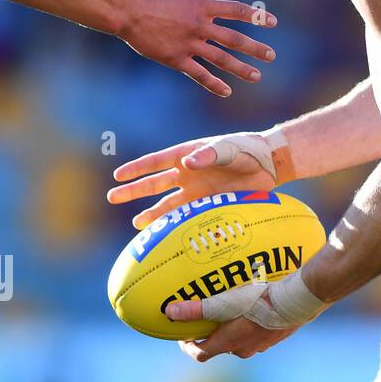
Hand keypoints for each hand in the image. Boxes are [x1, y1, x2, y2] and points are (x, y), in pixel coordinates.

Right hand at [109, 131, 277, 228]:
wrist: (268, 163)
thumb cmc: (246, 150)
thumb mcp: (228, 149)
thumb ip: (208, 155)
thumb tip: (186, 163)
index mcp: (188, 154)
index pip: (156, 162)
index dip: (137, 169)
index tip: (117, 176)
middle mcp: (188, 173)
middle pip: (155, 183)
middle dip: (134, 191)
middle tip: (112, 197)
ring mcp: (197, 189)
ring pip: (168, 203)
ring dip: (153, 213)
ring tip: (138, 223)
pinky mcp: (209, 203)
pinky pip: (187, 215)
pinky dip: (175, 223)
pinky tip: (164, 233)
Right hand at [121, 0, 277, 96]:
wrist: (123, 11)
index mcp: (201, 6)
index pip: (236, 11)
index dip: (256, 16)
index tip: (273, 22)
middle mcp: (199, 26)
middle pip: (234, 39)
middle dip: (255, 48)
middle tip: (271, 56)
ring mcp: (188, 44)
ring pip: (220, 59)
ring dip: (241, 68)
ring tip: (257, 76)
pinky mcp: (175, 59)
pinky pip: (198, 74)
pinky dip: (213, 83)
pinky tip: (227, 91)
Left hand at [168, 273, 326, 361]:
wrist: (298, 301)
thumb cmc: (260, 302)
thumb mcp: (225, 303)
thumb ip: (197, 309)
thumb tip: (169, 312)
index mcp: (229, 343)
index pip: (201, 353)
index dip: (189, 346)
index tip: (183, 335)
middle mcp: (244, 349)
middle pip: (221, 347)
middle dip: (212, 335)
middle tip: (207, 319)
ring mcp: (263, 344)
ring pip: (241, 340)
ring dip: (233, 330)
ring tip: (232, 311)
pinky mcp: (277, 335)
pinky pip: (259, 333)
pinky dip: (252, 324)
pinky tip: (257, 306)